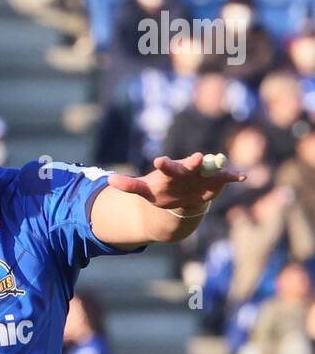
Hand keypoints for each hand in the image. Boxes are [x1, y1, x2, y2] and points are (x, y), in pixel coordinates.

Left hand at [108, 151, 245, 211]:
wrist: (183, 195)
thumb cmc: (163, 190)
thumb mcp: (146, 191)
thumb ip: (130, 185)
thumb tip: (108, 181)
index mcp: (171, 172)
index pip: (166, 167)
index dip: (164, 165)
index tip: (158, 161)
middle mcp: (188, 169)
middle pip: (189, 166)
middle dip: (192, 162)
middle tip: (196, 158)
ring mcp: (202, 174)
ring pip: (209, 169)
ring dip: (213, 167)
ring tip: (218, 164)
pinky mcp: (215, 181)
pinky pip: (225, 177)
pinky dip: (234, 176)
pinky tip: (244, 177)